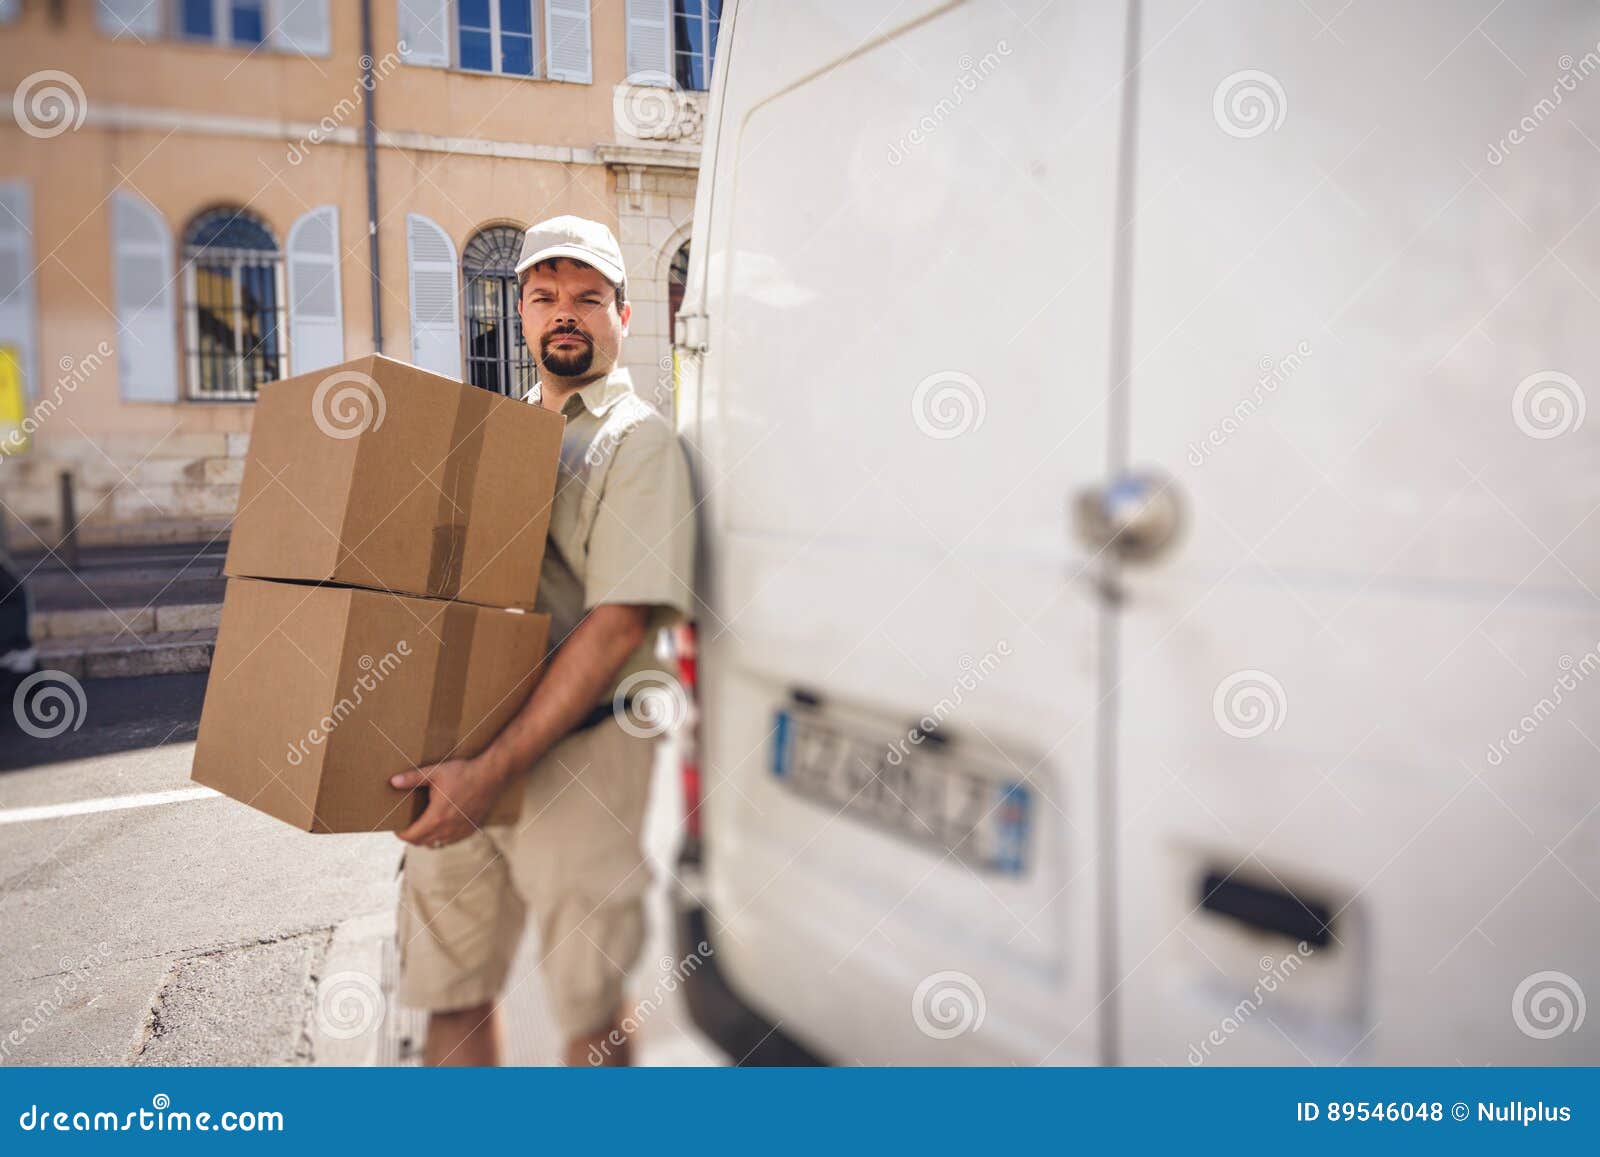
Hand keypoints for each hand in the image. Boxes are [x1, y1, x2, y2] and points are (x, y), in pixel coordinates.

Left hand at [392, 756, 507, 847]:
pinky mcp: (469, 830)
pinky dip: (441, 837)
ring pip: (436, 844)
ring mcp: (460, 831)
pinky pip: (450, 841)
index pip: (411, 836)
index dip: (400, 833)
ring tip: (423, 824)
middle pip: (421, 843)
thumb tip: (392, 782)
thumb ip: (412, 778)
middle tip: (408, 824)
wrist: (491, 775)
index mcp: (436, 817)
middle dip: (411, 835)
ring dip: (426, 838)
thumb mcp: (435, 772)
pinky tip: (442, 824)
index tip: (397, 826)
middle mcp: (448, 829)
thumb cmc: (463, 773)